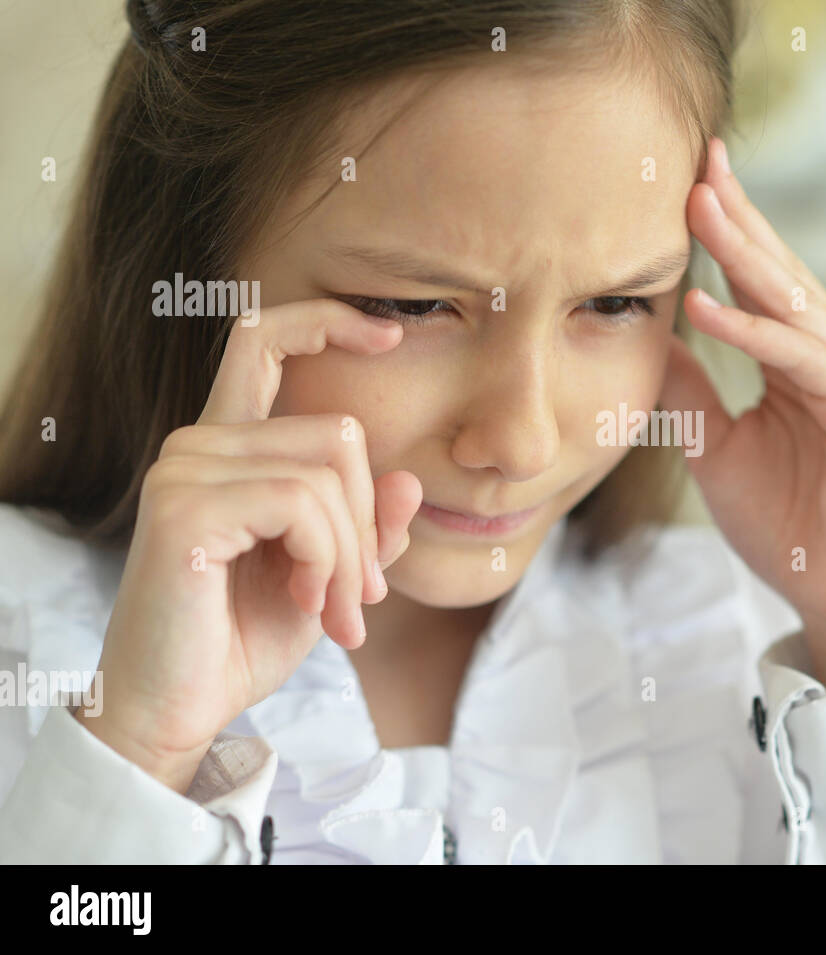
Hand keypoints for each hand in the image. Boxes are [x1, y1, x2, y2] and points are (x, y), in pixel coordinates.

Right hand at [84, 299, 421, 791]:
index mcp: (230, 448)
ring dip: (352, 558)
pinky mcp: (184, 508)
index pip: (264, 342)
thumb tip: (409, 480)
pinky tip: (310, 604)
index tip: (391, 334)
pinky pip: (301, 505)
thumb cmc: (242, 639)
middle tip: (362, 598)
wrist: (181, 707)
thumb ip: (367, 530)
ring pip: (327, 476)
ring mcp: (184, 470)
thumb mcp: (327, 578)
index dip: (327, 322)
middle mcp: (199, 443)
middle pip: (338, 433)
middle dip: (369, 523)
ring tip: (337, 614)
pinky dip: (328, 561)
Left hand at [659, 138, 825, 686]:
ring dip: (744, 255)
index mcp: (802, 360)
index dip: (726, 231)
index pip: (759, 281)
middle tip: (698, 160)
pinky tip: (708, 306)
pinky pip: (802, 360)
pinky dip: (756, 332)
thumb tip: (650, 335)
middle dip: (737, 217)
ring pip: (794, 303)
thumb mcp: (717, 447)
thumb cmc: (786, 525)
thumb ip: (691, 389)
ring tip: (697, 208)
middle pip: (779, 274)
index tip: (686, 180)